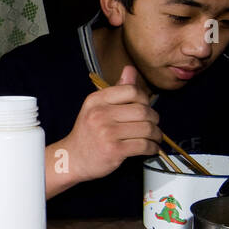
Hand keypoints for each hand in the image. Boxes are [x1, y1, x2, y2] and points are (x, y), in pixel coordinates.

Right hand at [48, 64, 160, 196]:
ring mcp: (107, 132)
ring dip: (156, 134)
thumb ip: (116, 90)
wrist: (72, 159)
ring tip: (155, 137)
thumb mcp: (97, 107)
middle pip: (142, 110)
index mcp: (97, 100)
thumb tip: (130, 70)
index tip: (146, 107)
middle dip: (154, 118)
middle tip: (154, 124)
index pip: (131, 90)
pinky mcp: (114, 150)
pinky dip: (152, 147)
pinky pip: (143, 145)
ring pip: (146, 128)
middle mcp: (100, 114)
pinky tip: (151, 148)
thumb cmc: (88, 133)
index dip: (145, 98)